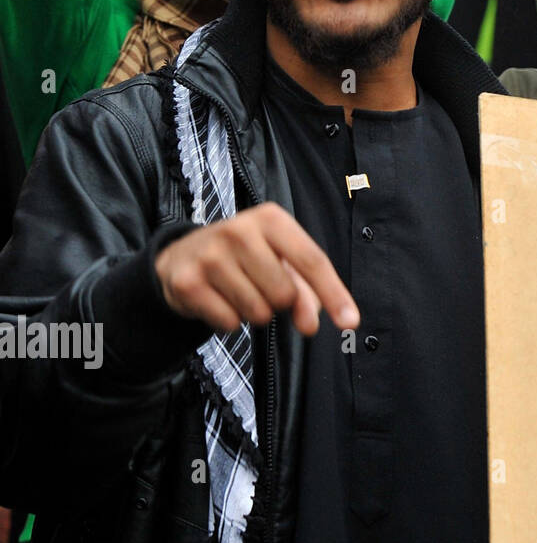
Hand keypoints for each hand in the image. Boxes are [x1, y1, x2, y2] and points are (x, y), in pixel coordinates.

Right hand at [155, 203, 358, 336]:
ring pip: (258, 312)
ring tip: (237, 290)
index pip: (312, 260)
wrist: (181, 257)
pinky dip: (230, 321)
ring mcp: (210, 255)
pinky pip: (230, 323)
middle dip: (280, 301)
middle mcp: (239, 231)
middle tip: (260, 285)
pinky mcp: (188, 282)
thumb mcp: (278, 261)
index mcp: (270, 219)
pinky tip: (218, 299)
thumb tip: (311, 323)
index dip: (334, 294)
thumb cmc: (243, 257)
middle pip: (285, 294)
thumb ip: (305, 290)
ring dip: (254, 312)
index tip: (350, 322)